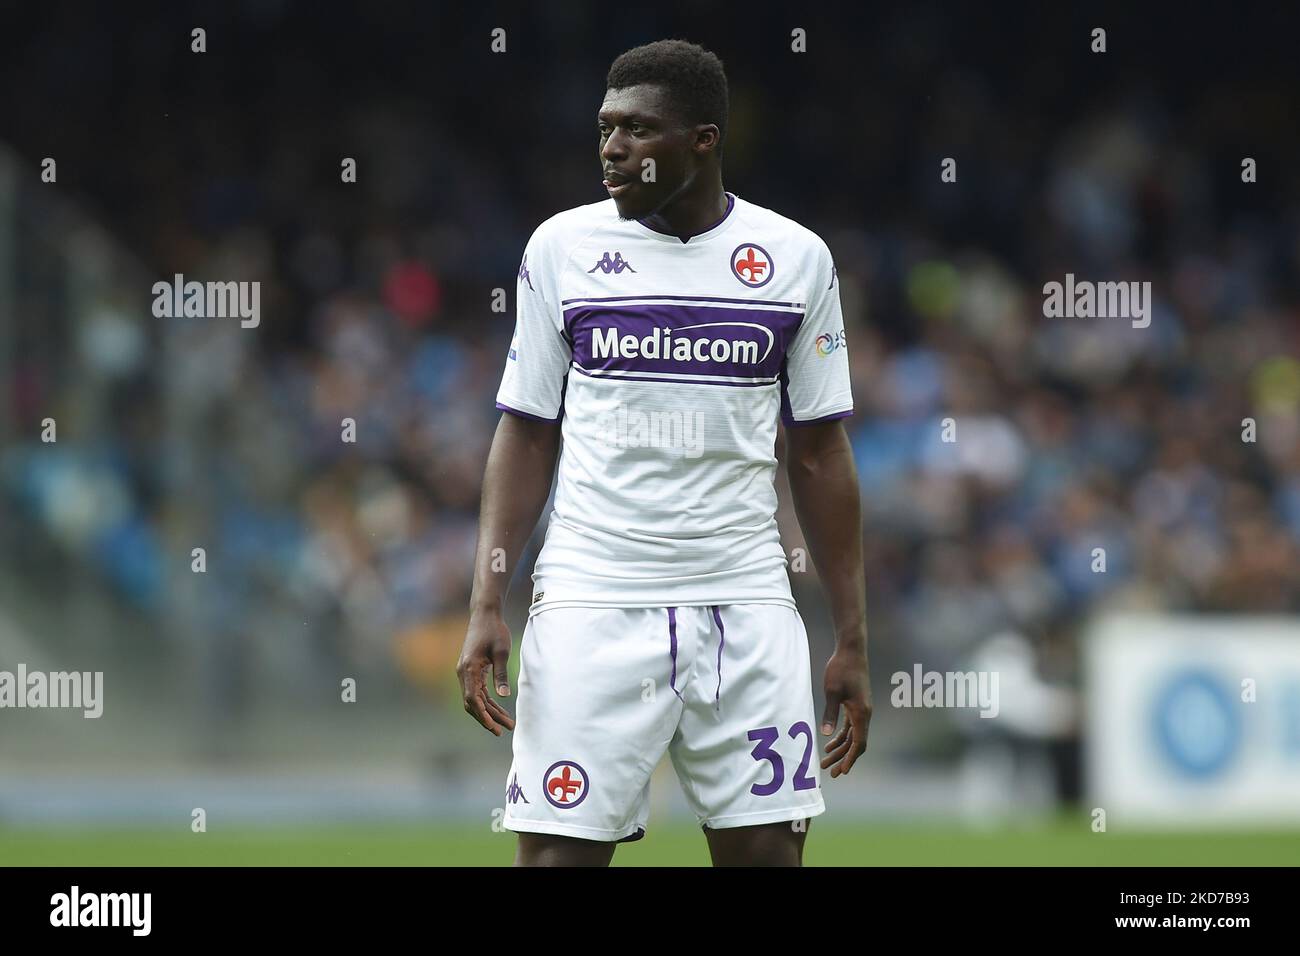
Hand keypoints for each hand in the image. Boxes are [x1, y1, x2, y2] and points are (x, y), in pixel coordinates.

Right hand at [456, 608, 516, 735]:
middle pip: (472, 703)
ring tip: (507, 723)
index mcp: (469, 668)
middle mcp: (463, 673)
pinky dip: (488, 701)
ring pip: (475, 699)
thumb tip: (504, 696)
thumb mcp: (502, 652)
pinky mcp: (471, 671)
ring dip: (489, 711)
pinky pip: (478, 691)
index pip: (472, 699)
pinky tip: (499, 709)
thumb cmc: (494, 630)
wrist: (485, 614)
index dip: (482, 715)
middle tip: (504, 730)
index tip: (493, 727)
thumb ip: (501, 674)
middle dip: (487, 718)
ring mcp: (466, 672)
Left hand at [820, 644, 870, 777]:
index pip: (859, 743)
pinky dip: (841, 737)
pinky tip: (830, 744)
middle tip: (831, 773)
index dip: (851, 758)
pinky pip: (850, 727)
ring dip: (841, 749)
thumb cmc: (841, 669)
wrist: (851, 651)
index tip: (843, 771)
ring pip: (853, 736)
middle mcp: (864, 714)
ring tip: (826, 762)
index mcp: (861, 713)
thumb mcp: (832, 691)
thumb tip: (826, 734)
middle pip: (856, 743)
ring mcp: (861, 710)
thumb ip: (830, 713)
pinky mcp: (855, 705)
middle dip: (843, 758)